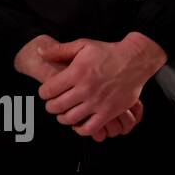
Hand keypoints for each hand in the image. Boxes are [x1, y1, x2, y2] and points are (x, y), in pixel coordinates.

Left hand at [38, 32, 166, 138]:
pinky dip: (80, 129)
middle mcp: (86, 89)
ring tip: (63, 113)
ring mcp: (98, 102)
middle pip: (57, 106)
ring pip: (71, 118)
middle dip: (50, 107)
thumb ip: (58, 50)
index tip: (45, 92)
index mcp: (76, 73)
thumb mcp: (82, 45)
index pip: (48, 90)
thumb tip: (39, 51)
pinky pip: (90, 128)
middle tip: (52, 104)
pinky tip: (78, 123)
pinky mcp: (109, 112)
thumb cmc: (107, 52)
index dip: (43, 93)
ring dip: (62, 118)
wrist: (135, 60)